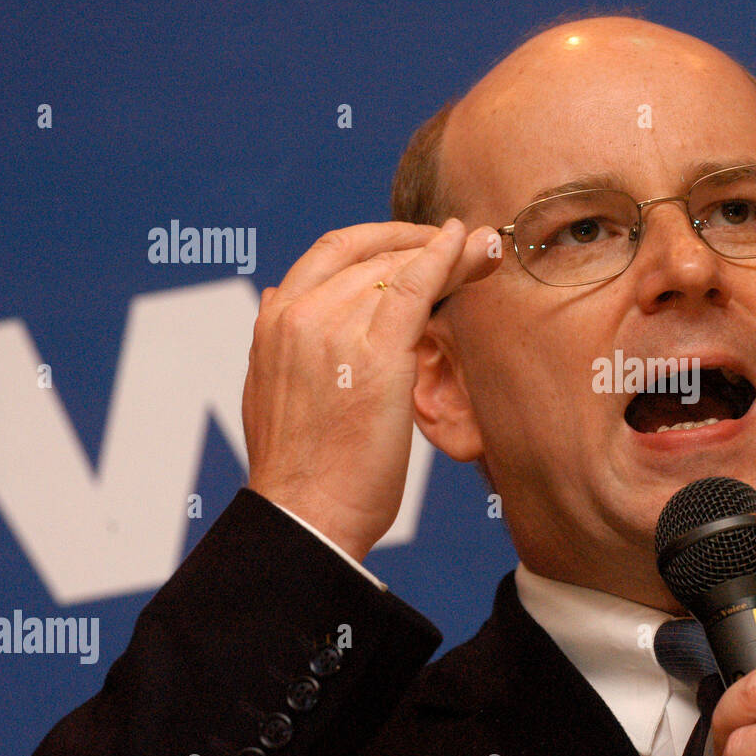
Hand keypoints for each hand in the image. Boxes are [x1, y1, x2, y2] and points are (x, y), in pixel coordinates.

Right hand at [243, 219, 498, 560]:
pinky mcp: (376, 351)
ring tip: (486, 249)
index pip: (331, 255)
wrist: (305, 516)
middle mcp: (298, 314)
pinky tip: (470, 245)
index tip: (416, 244)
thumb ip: (279, 344)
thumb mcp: (269, 392)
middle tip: (464, 242)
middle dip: (420, 243)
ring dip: (447, 253)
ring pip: (397, 267)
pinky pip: (415, 285)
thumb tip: (278, 302)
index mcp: (274, 322)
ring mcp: (333, 328)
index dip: (380, 240)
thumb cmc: (301, 471)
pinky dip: (445, 257)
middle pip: (369, 256)